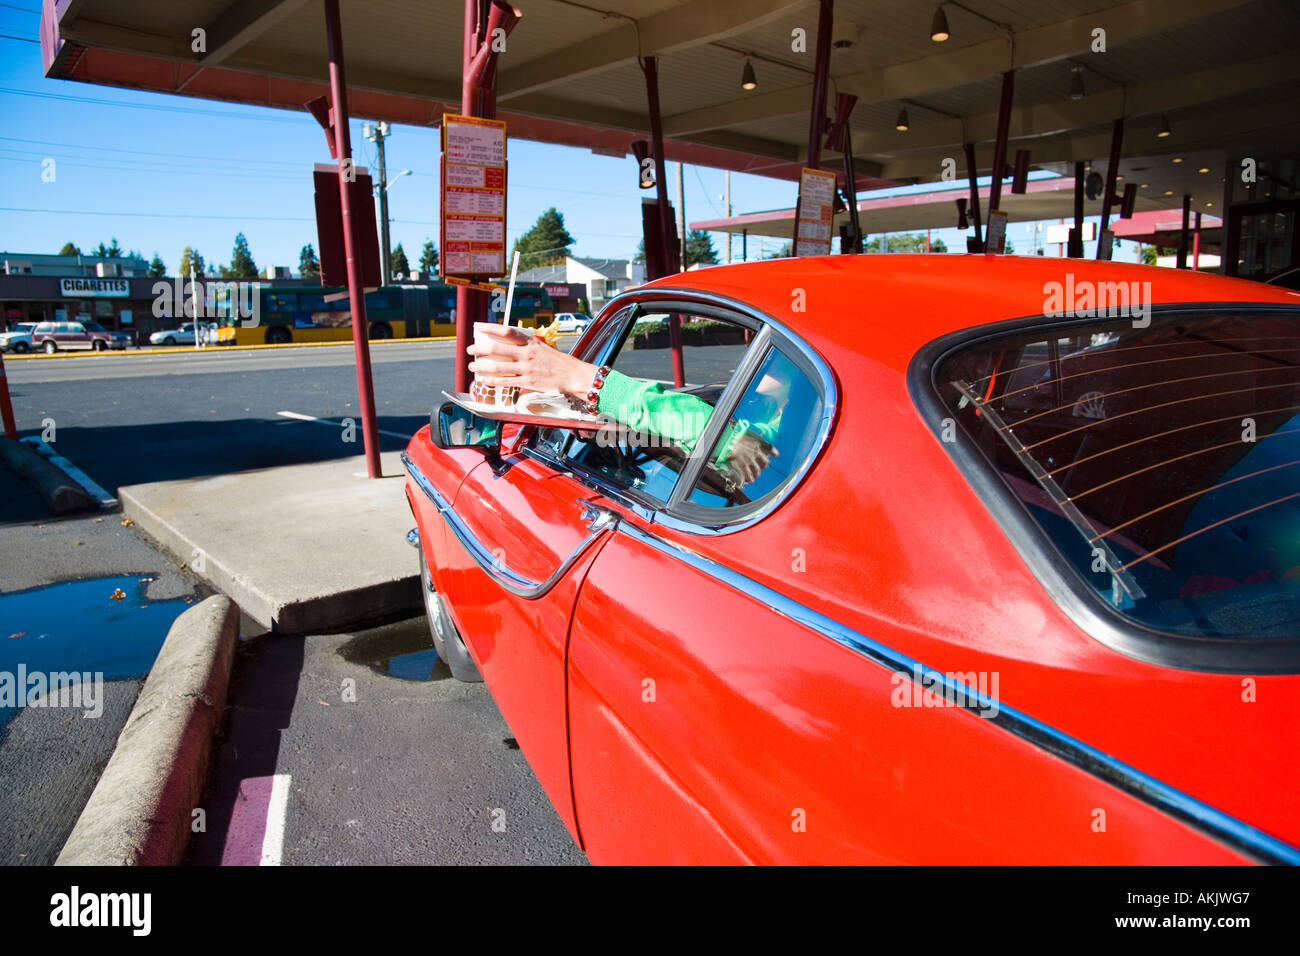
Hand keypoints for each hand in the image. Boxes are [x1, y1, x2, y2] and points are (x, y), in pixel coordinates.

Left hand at [467, 324, 594, 397]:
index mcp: (530, 342)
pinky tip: (484, 380)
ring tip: (472, 366)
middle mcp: (527, 354)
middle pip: (497, 349)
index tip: (479, 328)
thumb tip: (508, 344)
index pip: (507, 332)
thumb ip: (526, 345)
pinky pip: (506, 382)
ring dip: (482, 367)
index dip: (491, 328)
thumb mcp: (542, 347)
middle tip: (470, 350)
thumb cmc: (556, 361)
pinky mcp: (528, 383)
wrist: (572, 375)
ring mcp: (527, 369)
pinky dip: (492, 381)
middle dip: (480, 349)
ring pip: (498, 368)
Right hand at [723, 432, 776, 486]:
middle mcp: (757, 452)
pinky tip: (751, 480)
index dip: (774, 453)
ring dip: (757, 473)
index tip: (775, 455)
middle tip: (761, 466)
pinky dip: (750, 478)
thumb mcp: (748, 434)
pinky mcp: (744, 464)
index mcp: (760, 444)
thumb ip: (753, 439)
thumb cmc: (737, 435)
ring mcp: (751, 459)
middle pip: (766, 463)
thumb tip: (752, 440)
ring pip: (758, 470)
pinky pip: (748, 473)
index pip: (771, 450)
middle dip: (764, 465)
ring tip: (756, 475)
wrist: (729, 438)